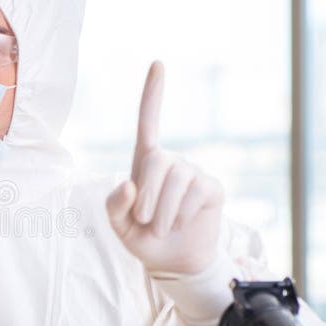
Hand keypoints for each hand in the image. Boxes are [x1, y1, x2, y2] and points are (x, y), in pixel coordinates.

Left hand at [105, 61, 223, 274]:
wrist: (173, 262)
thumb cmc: (143, 238)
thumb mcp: (119, 226)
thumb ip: (114, 206)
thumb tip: (130, 184)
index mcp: (144, 163)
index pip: (148, 123)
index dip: (153, 94)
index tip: (158, 63)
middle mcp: (171, 162)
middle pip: (157, 161)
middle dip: (147, 197)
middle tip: (145, 221)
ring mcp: (193, 173)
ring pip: (177, 180)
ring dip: (163, 212)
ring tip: (162, 227)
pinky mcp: (212, 188)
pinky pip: (195, 193)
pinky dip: (182, 214)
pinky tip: (183, 223)